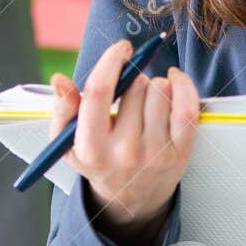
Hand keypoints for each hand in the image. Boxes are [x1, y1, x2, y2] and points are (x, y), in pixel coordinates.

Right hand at [48, 39, 199, 245]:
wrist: (132, 198)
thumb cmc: (98, 159)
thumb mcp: (69, 141)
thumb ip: (63, 109)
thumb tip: (59, 79)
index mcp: (92, 148)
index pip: (99, 93)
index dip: (111, 62)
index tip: (121, 47)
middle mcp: (125, 152)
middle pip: (134, 87)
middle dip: (133, 76)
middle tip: (129, 86)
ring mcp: (156, 153)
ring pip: (160, 90)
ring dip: (154, 83)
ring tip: (146, 96)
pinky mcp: (181, 152)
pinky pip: (186, 106)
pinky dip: (182, 84)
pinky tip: (174, 79)